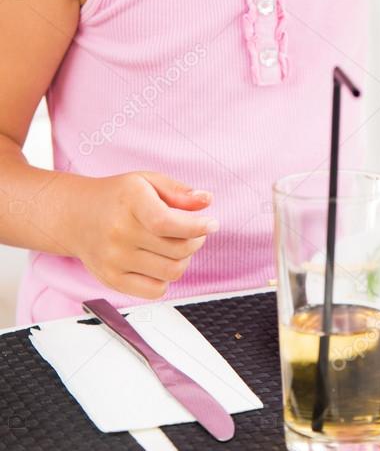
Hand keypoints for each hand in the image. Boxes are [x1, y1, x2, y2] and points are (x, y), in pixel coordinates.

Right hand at [70, 171, 217, 299]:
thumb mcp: (147, 181)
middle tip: (194, 232)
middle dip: (196, 240)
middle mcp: (119, 232)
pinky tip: (162, 262)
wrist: (76, 216)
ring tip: (179, 246)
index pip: (167, 223)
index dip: (196, 226)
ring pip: (171, 271)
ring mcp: (114, 259)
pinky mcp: (112, 280)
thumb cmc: (117, 197)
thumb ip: (178, 191)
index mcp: (130, 202)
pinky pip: (155, 290)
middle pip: (176, 249)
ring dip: (184, 260)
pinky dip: (166, 279)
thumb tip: (207, 201)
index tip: (211, 224)